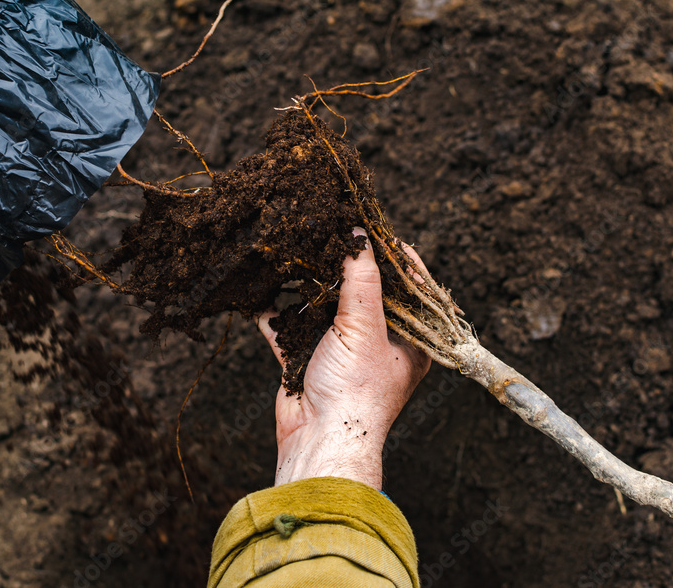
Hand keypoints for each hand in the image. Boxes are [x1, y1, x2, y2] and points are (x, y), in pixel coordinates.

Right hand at [257, 228, 430, 488]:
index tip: (375, 229)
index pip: (410, 287)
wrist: (320, 442)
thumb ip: (361, 279)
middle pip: (363, 292)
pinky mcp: (308, 361)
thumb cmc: (357, 393)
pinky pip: (290, 329)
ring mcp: (342, 352)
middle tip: (328, 232)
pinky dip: (276, 313)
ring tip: (295, 252)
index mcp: (410, 339)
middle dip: (342, 266)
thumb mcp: (365, 327)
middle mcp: (379, 343)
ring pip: (324, 308)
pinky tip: (262, 292)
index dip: (393, 256)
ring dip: (306, 286)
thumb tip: (358, 236)